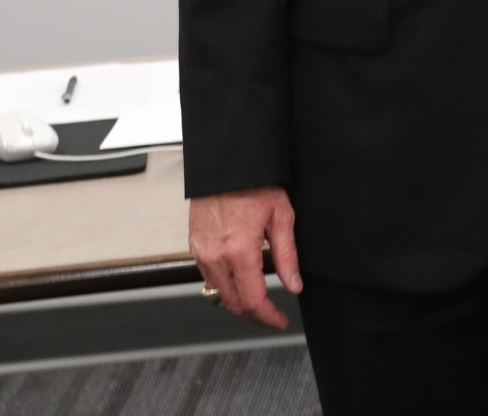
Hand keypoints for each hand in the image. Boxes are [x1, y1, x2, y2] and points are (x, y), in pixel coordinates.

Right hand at [189, 186, 300, 329]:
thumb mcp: (282, 218)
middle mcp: (215, 257)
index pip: (253, 299)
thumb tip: (294, 285)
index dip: (268, 317)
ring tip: (259, 302)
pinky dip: (225, 287)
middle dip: (254, 315)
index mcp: (239, 251)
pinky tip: (240, 282)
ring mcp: (201, 253)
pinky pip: (208, 278)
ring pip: (218, 294)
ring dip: (238, 304)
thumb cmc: (254, 186)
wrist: (226, 167)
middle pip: (233, 303)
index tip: (280, 321)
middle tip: (272, 316)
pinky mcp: (194, 248)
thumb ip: (287, 257)